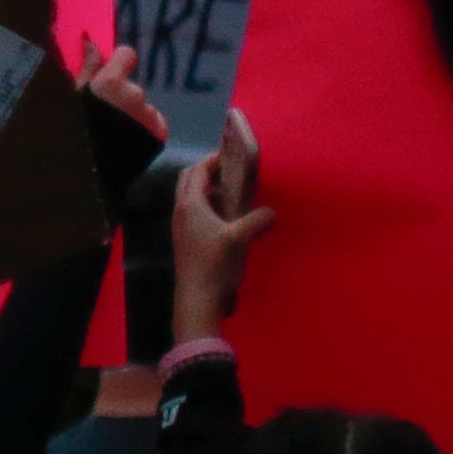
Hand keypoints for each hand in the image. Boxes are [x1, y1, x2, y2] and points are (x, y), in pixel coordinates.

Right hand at [78, 37, 168, 212]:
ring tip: (116, 134)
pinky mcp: (160, 132)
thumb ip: (87, 67)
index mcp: (110, 82)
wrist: (91, 173)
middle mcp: (135, 94)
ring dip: (133, 116)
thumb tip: (91, 40)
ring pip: (142, 107)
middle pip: (132, 86)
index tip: (110, 74)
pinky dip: (144, 129)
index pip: (126, 54)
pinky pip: (153, 122)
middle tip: (106, 117)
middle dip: (122, 98)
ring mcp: (150, 114)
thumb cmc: (75, 129)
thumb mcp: (75, 97)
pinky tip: (129, 142)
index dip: (119, 63)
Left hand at [172, 109, 276, 343]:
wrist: (196, 298)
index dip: (212, 160)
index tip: (228, 154)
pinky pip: (193, 213)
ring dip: (208, 192)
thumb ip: (257, 220)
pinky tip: (226, 219)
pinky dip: (208, 208)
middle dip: (206, 172)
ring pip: (190, 198)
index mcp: (189, 204)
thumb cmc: (215, 265)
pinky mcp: (184, 240)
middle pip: (189, 181)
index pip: (197, 172)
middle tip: (229, 171)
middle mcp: (180, 211)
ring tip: (232, 194)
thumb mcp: (240, 239)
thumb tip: (272, 212)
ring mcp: (180, 226)